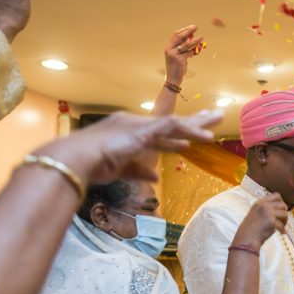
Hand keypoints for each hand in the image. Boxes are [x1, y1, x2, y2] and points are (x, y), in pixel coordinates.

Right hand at [34, 109, 221, 184]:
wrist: (75, 159)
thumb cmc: (91, 166)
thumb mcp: (120, 170)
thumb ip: (139, 172)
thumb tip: (156, 178)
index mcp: (127, 133)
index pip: (157, 134)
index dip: (176, 136)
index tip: (191, 139)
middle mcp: (134, 124)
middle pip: (170, 122)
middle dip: (193, 120)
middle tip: (213, 115)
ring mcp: (139, 125)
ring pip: (175, 121)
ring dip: (198, 122)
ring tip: (219, 118)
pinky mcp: (143, 130)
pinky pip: (172, 127)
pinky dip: (191, 131)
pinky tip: (207, 137)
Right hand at [164, 25, 204, 85]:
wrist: (172, 80)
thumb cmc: (176, 68)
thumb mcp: (178, 57)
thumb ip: (183, 49)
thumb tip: (192, 40)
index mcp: (168, 48)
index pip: (175, 35)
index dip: (183, 30)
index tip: (191, 27)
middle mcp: (170, 50)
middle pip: (180, 37)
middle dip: (188, 31)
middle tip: (195, 27)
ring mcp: (174, 55)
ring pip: (186, 45)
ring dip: (195, 40)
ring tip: (201, 37)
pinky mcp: (180, 60)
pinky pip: (189, 53)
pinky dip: (194, 52)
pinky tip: (196, 52)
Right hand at [234, 194, 287, 246]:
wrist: (246, 239)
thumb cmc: (250, 229)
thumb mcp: (255, 213)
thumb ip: (265, 209)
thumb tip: (280, 210)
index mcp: (259, 202)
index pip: (276, 195)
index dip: (281, 202)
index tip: (281, 210)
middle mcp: (264, 205)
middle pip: (283, 205)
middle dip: (284, 213)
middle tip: (282, 220)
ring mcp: (268, 212)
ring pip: (285, 214)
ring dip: (284, 222)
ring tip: (281, 227)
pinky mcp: (272, 221)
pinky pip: (282, 225)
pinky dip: (282, 230)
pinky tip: (281, 233)